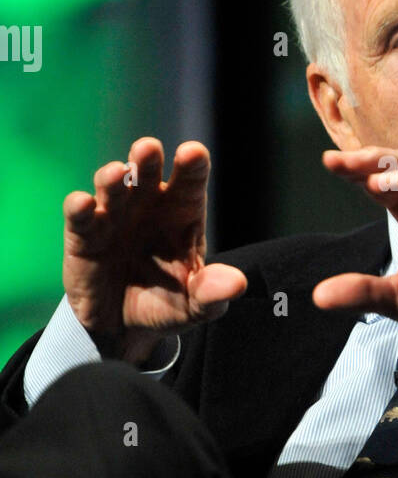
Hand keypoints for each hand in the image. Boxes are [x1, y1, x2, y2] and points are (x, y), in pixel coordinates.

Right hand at [62, 137, 246, 363]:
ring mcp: (114, 218)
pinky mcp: (84, 238)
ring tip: (116, 173)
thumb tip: (237, 284)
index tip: (192, 152)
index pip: (190, 181)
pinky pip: (80, 219)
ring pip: (112, 189)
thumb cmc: (167, 303)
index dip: (192, 164)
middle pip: (148, 173)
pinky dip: (79, 209)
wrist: (124, 329)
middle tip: (148, 148)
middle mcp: (147, 206)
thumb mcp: (195, 306)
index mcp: (182, 213)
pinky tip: (82, 203)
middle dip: (147, 159)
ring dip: (112, 179)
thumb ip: (212, 293)